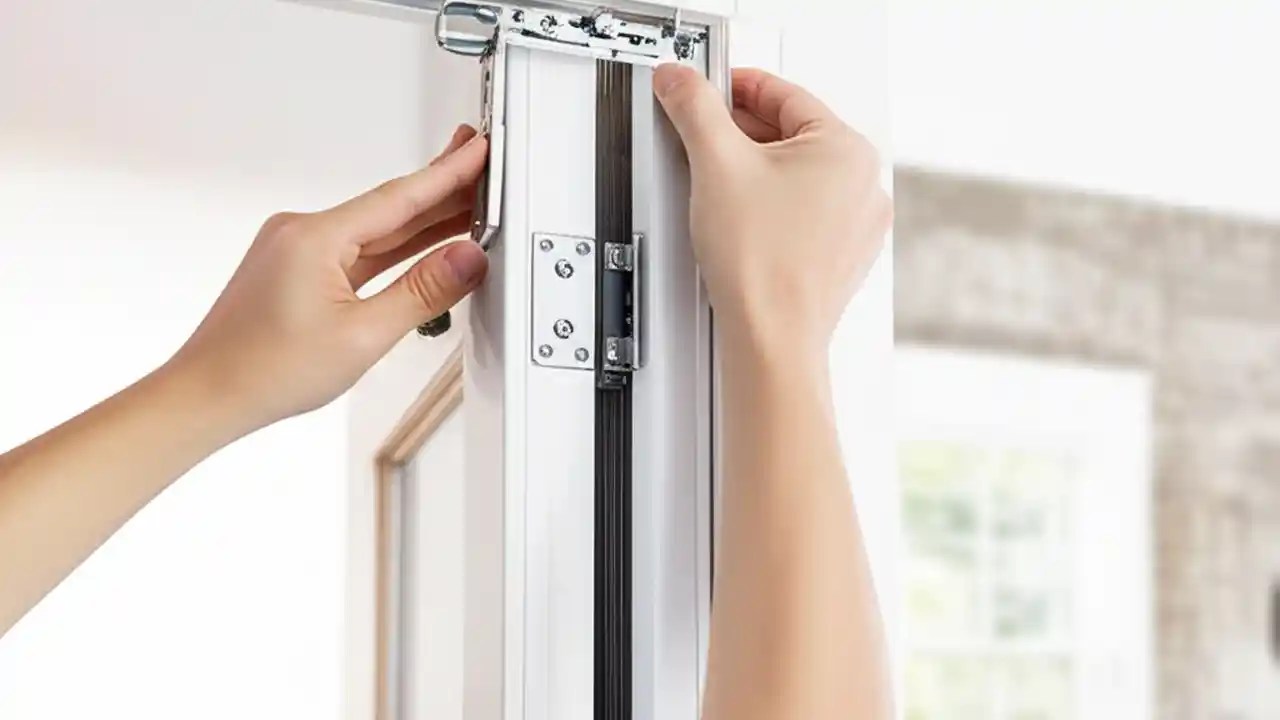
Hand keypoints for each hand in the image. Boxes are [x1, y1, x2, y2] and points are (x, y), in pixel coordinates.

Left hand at [168, 125, 489, 431]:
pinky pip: (359, 250)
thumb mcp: (363, 336)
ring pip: (376, 230)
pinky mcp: (298, 269)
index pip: (399, 197)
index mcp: (314, 237)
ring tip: (468, 206)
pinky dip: (394, 247)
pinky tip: (423, 245)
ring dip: (422, 222)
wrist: (208, 395)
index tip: (478, 152)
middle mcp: (302, 232)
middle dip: (442, 192)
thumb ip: (422, 292)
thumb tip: (465, 260)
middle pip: (390, 207)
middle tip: (484, 171)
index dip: (447, 173)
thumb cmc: (265, 370)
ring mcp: (298, 249)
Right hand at [652, 66, 891, 359]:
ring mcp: (855, 224)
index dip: (735, 86)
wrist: (772, 338)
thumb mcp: (716, 163)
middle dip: (739, 133)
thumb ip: (694, 107)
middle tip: (699, 137)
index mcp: (849, 150)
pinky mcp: (840, 256)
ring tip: (715, 186)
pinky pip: (801, 213)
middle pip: (789, 135)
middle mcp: (863, 184)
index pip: (783, 95)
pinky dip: (769, 208)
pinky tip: (738, 222)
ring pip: (794, 176)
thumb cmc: (762, 265)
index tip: (706, 88)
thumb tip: (680, 79)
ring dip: (753, 171)